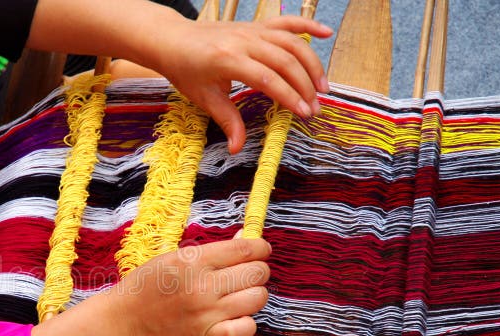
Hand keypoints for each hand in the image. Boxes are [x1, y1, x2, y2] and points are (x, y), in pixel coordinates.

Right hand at [106, 237, 271, 335]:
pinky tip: (235, 316)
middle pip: (257, 273)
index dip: (261, 248)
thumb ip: (212, 250)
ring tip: (240, 294)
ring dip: (254, 294)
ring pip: (258, 298)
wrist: (127, 320)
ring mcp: (208, 313)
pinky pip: (248, 327)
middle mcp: (203, 286)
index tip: (262, 250)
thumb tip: (245, 239)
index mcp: (193, 261)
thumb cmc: (149, 284)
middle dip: (258, 270)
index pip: (245, 249)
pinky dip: (247, 321)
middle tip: (248, 273)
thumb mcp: (175, 257)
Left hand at [148, 16, 331, 153]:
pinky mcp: (256, 25)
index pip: (267, 78)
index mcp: (228, 59)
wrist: (173, 39)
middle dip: (304, 86)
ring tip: (322, 87)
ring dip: (311, 63)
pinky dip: (307, 25)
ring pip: (291, 42)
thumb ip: (227, 121)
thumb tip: (237, 148)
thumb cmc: (186, 70)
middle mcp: (243, 41)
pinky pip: (286, 22)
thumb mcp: (204, 98)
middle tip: (314, 109)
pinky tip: (326, 34)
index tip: (304, 113)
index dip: (289, 96)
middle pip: (285, 61)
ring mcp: (252, 30)